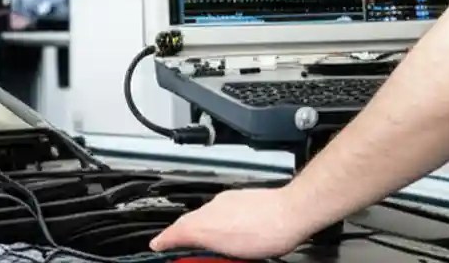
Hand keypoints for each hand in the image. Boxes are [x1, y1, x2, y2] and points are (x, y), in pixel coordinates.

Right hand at [149, 188, 313, 258]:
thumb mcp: (232, 251)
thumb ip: (207, 246)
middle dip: (179, 233)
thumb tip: (190, 241)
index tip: (156, 245)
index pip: (177, 231)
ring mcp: (226, 200)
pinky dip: (214, 219)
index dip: (165, 240)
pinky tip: (225, 229)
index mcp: (206, 224)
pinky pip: (218, 208)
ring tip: (200, 241)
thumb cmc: (266, 233)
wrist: (292, 212)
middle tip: (173, 244)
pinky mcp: (239, 197)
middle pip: (188, 221)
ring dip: (198, 226)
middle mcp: (212, 208)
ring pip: (204, 214)